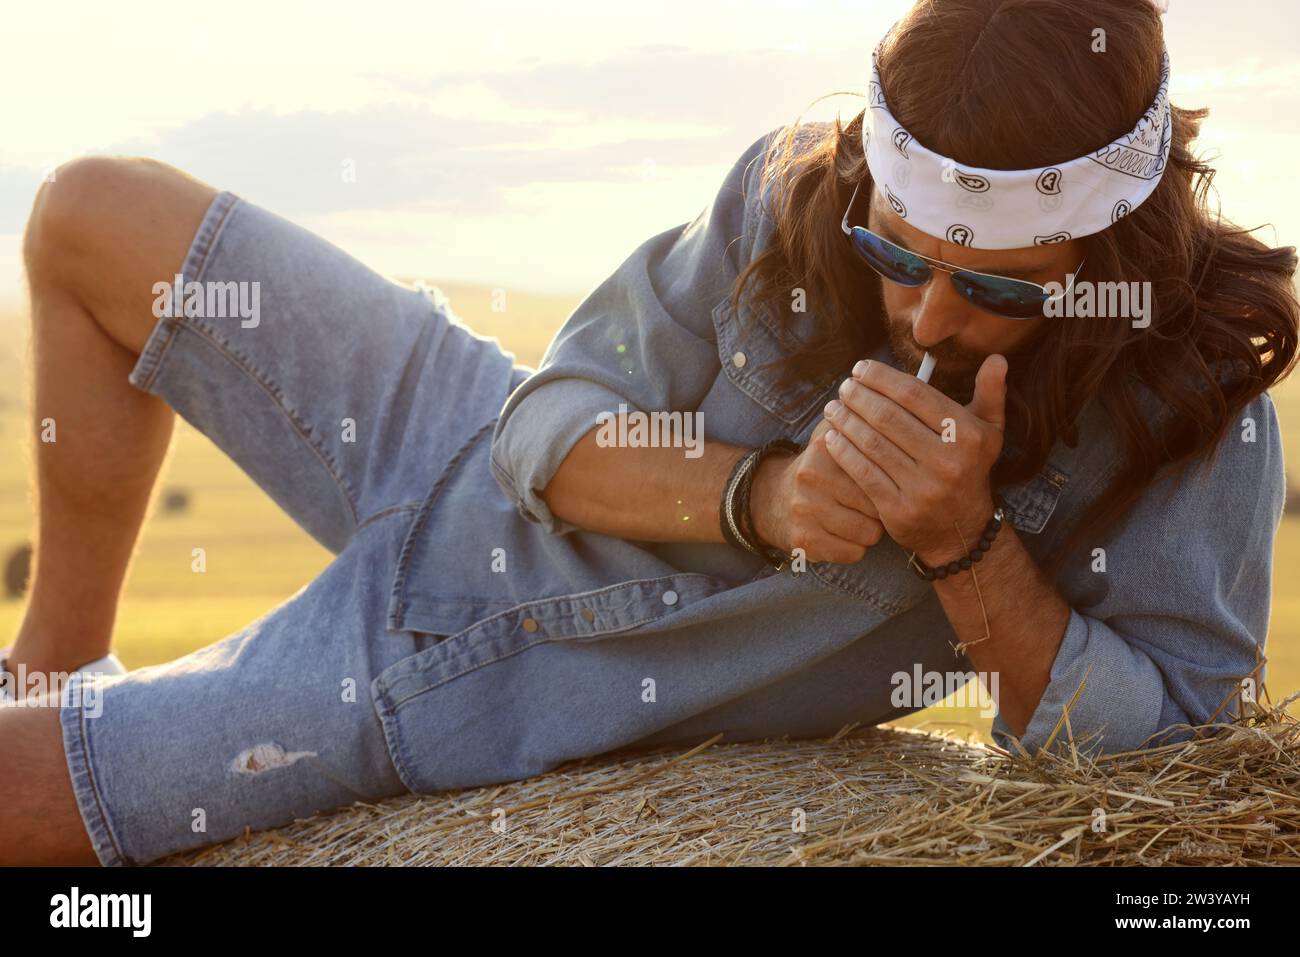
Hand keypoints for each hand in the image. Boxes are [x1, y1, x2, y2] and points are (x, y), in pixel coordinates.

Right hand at [748, 417, 883, 563]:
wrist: (769, 501)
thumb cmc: (817, 468)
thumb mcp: (831, 435)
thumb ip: (860, 417)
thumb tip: (895, 400)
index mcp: (825, 449)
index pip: (880, 468)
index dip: (890, 478)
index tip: (888, 479)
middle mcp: (812, 478)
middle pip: (878, 503)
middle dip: (883, 507)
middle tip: (873, 504)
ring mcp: (806, 512)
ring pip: (869, 533)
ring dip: (870, 530)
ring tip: (859, 519)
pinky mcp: (804, 542)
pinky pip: (853, 553)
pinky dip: (855, 547)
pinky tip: (844, 535)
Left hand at [822, 353, 1007, 564]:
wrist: (961, 531)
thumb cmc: (969, 470)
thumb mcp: (989, 433)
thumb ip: (990, 394)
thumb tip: (996, 357)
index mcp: (967, 435)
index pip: (914, 394)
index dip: (881, 377)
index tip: (861, 368)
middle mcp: (947, 461)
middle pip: (888, 417)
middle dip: (859, 397)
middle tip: (844, 387)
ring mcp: (922, 488)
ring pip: (872, 443)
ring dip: (846, 421)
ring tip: (833, 408)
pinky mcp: (899, 509)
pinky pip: (863, 472)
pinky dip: (843, 451)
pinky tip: (831, 437)